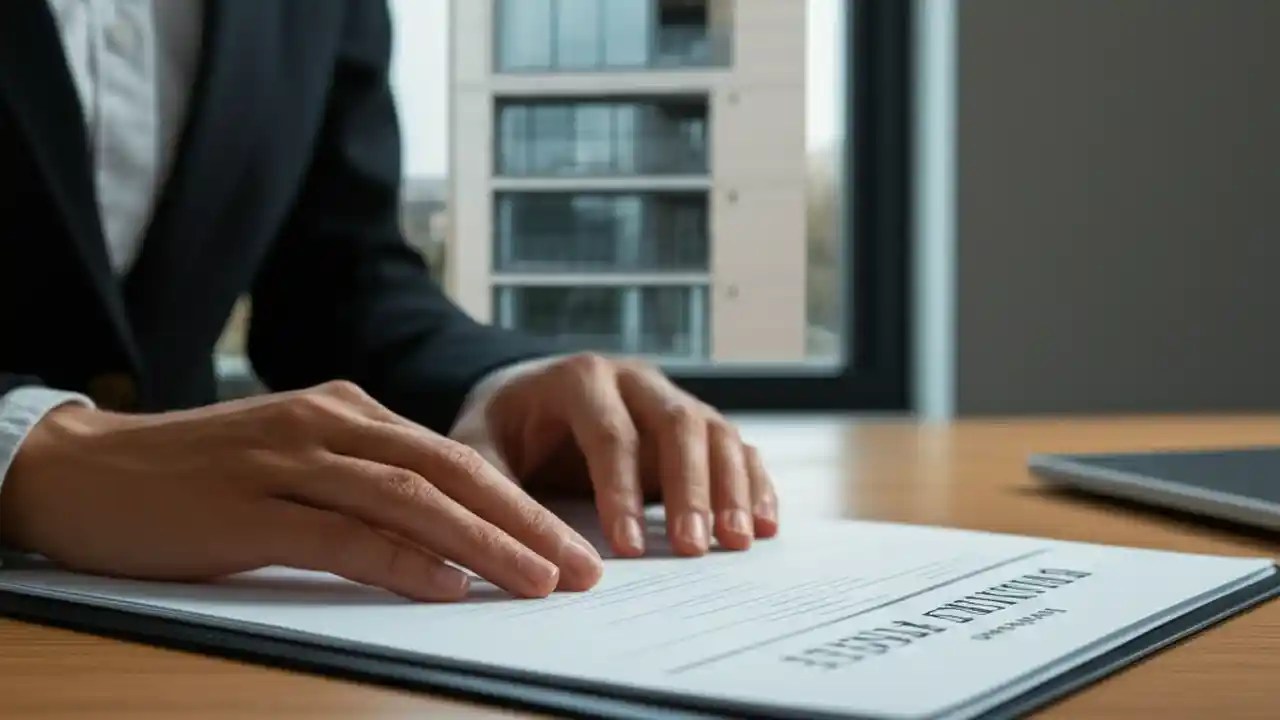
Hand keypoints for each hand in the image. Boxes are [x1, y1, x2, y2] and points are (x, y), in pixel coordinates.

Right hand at [0, 381, 602, 601]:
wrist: (88, 471)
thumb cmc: (201, 476)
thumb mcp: (296, 460)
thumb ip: (365, 481)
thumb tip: (444, 534)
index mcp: (346, 410)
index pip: (454, 457)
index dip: (519, 502)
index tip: (569, 544)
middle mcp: (328, 423)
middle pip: (452, 472)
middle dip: (526, 522)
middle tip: (583, 567)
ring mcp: (288, 460)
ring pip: (411, 500)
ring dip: (486, 543)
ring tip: (542, 581)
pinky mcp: (249, 508)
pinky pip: (343, 534)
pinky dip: (404, 561)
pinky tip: (450, 587)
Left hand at [479, 354, 778, 557]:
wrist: (524, 393)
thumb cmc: (501, 426)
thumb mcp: (477, 448)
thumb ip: (493, 488)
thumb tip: (527, 554)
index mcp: (580, 378)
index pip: (610, 432)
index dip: (621, 490)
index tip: (627, 547)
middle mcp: (635, 379)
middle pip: (676, 424)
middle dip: (690, 488)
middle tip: (694, 549)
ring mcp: (669, 397)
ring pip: (715, 431)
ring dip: (731, 487)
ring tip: (738, 543)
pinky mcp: (693, 424)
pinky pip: (733, 446)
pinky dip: (753, 483)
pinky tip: (764, 525)